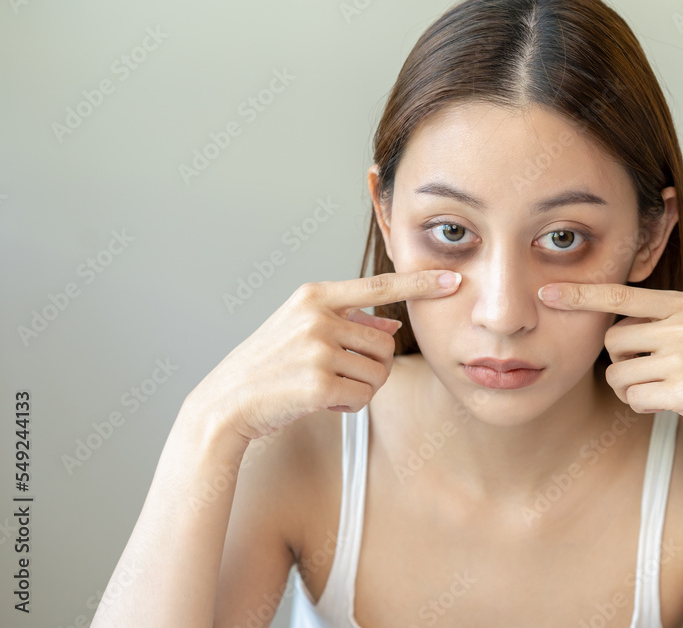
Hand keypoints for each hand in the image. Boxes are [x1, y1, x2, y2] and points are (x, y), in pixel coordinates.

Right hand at [183, 270, 461, 441]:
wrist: (225, 403)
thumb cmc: (268, 367)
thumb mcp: (301, 330)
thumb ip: (347, 322)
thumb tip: (391, 327)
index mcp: (314, 296)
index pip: (379, 285)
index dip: (420, 283)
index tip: (453, 279)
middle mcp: (317, 317)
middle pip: (386, 345)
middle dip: (371, 367)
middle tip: (336, 375)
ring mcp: (316, 349)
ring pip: (378, 373)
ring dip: (360, 388)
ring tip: (324, 387)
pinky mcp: (317, 384)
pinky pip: (363, 397)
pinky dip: (348, 406)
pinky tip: (321, 403)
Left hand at [537, 282, 682, 450]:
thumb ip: (657, 319)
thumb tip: (607, 322)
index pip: (620, 294)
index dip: (580, 294)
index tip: (548, 292)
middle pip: (611, 341)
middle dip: (619, 362)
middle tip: (648, 373)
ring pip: (618, 373)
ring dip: (629, 389)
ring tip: (660, 389)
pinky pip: (634, 398)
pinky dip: (642, 406)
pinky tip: (667, 404)